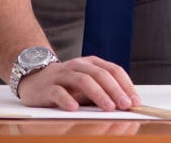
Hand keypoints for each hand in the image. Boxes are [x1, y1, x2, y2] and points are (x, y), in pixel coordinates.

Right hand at [17, 56, 140, 111]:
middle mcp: (79, 65)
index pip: (113, 70)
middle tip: (125, 105)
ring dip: (98, 94)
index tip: (135, 100)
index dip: (126, 84)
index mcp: (92, 63)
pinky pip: (58, 92)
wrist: (35, 80)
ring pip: (83, 80)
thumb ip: (103, 91)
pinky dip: (67, 99)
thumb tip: (125, 105)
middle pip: (101, 75)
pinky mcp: (47, 87)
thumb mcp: (87, 86)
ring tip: (109, 108)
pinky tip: (74, 108)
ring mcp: (63, 74)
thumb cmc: (67, 86)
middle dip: (116, 90)